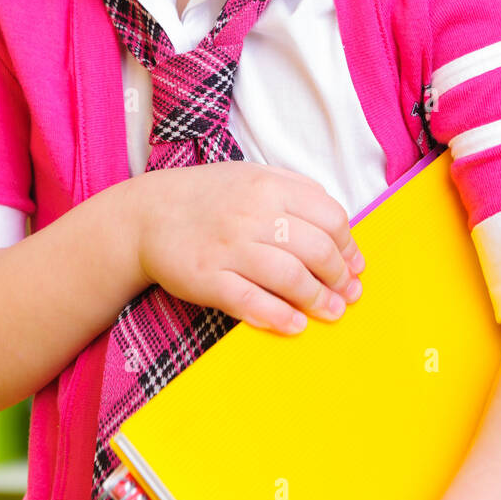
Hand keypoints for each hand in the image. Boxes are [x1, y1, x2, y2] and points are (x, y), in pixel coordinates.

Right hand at [132, 161, 364, 334]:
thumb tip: (340, 224)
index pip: (330, 217)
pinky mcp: (208, 279)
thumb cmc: (208, 197)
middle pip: (317, 249)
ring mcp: (228, 248)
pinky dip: (280, 317)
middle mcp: (252, 214)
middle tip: (347, 292)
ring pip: (290, 277)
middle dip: (339, 277)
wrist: (147, 215)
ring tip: (331, 311)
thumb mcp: (253, 175)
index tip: (353, 265)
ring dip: (319, 300)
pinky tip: (296, 324)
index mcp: (269, 186)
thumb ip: (296, 190)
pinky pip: (252, 302)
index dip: (348, 246)